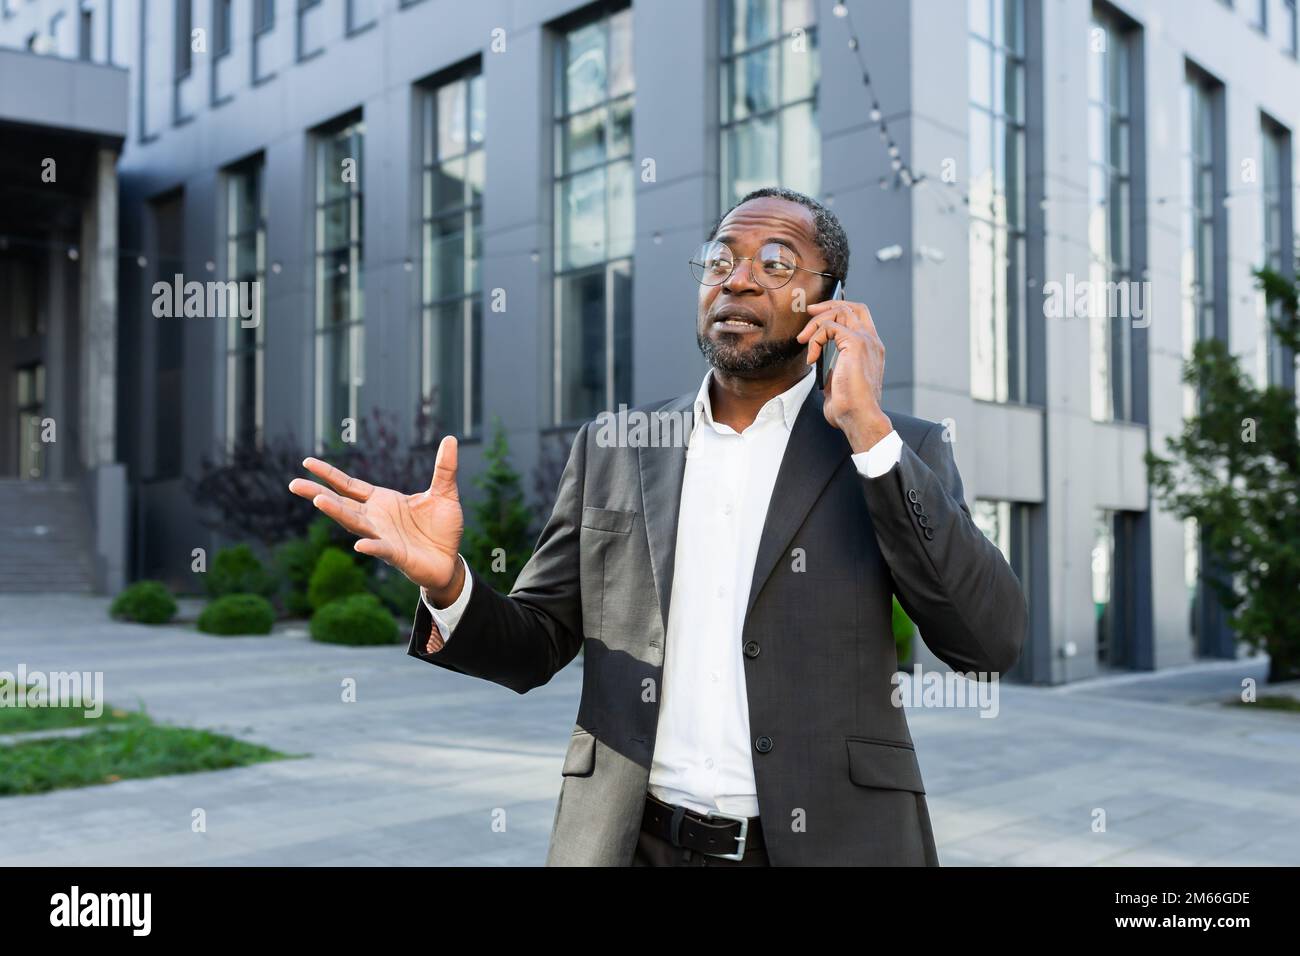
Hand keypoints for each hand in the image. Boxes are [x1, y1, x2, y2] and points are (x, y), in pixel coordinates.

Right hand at [288, 436, 464, 600]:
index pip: (350, 486)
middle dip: (319, 494)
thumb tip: (451, 438)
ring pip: (355, 524)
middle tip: (294, 484)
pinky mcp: (397, 556)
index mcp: (382, 502)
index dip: (329, 474)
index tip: (307, 462)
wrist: (450, 561)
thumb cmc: (442, 528)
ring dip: (337, 513)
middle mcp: (376, 519)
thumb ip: (444, 468)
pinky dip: (371, 547)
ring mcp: (383, 537)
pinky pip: (381, 550)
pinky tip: (360, 546)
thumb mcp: (445, 493)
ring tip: (319, 501)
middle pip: (342, 504)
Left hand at [797, 298, 892, 451]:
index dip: (839, 310)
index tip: (817, 315)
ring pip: (840, 312)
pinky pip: (829, 327)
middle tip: (809, 312)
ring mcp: (865, 340)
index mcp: (871, 349)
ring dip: (817, 322)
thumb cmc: (851, 408)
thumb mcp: (840, 382)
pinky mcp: (855, 343)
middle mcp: (872, 341)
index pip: (859, 317)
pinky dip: (815, 339)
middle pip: (853, 307)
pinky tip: (812, 357)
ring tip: (804, 340)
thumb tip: (820, 364)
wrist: (860, 417)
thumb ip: (834, 368)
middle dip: (828, 305)